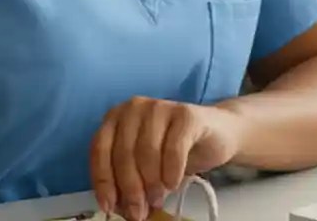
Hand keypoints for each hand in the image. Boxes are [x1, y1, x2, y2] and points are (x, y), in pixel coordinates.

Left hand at [90, 97, 243, 220]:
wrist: (217, 134)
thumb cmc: (175, 151)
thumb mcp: (144, 167)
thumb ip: (128, 181)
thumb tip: (119, 208)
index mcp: (116, 117)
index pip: (100, 149)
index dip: (103, 181)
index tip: (109, 207)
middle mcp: (134, 107)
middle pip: (123, 153)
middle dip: (130, 189)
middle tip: (139, 212)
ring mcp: (160, 107)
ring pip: (146, 151)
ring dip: (151, 183)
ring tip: (157, 200)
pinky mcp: (186, 114)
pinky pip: (173, 148)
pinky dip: (171, 171)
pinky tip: (172, 184)